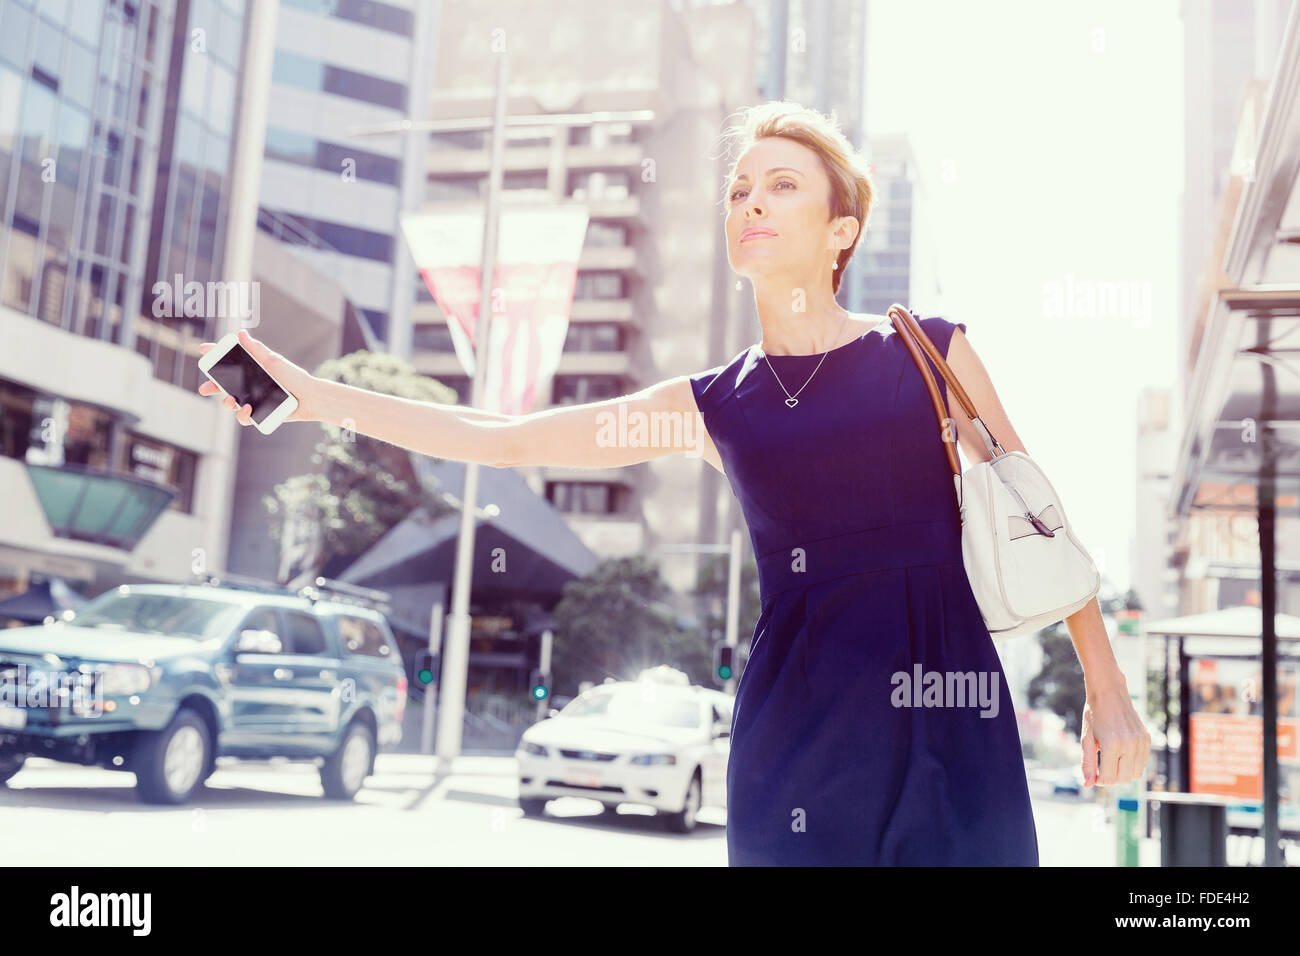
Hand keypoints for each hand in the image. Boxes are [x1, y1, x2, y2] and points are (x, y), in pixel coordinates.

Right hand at [197, 328, 318, 425]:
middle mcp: (249, 386)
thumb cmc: (293, 377)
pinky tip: (248, 409)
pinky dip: (243, 414)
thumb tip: (241, 333)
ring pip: (232, 403)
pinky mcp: (259, 414)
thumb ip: (256, 349)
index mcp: (251, 370)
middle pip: (224, 386)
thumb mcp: (273, 361)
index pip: (229, 363)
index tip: (204, 350)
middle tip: (205, 389)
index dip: (215, 356)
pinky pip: (245, 417)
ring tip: (230, 400)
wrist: (309, 397)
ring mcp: (253, 400)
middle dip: (211, 387)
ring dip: (226, 403)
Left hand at [1080, 682, 1150, 787]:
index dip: (1099, 781)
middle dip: (1111, 778)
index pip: (1109, 778)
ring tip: (1111, 760)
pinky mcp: (1147, 739)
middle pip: (1123, 779)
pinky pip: (1142, 763)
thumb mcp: (1086, 739)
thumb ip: (1087, 763)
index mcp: (1112, 745)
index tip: (1093, 774)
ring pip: (1135, 774)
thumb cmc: (1094, 715)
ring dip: (1123, 773)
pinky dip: (1132, 764)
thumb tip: (1087, 784)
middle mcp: (1130, 745)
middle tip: (1101, 767)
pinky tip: (1121, 753)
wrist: (1109, 693)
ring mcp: (1141, 742)